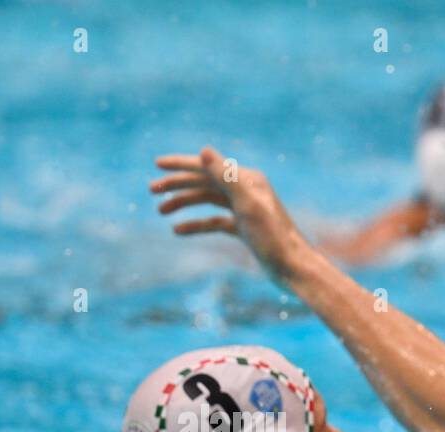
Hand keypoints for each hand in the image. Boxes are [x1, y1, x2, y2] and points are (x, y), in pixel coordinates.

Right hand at [150, 145, 311, 280]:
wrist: (293, 268)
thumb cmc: (272, 237)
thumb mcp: (246, 205)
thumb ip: (225, 176)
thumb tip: (203, 150)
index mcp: (247, 180)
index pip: (208, 166)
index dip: (181, 164)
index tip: (157, 164)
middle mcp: (246, 190)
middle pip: (205, 182)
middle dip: (178, 185)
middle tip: (151, 190)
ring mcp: (245, 210)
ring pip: (208, 201)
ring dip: (184, 204)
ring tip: (160, 212)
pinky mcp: (244, 229)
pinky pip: (215, 222)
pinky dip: (197, 224)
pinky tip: (178, 231)